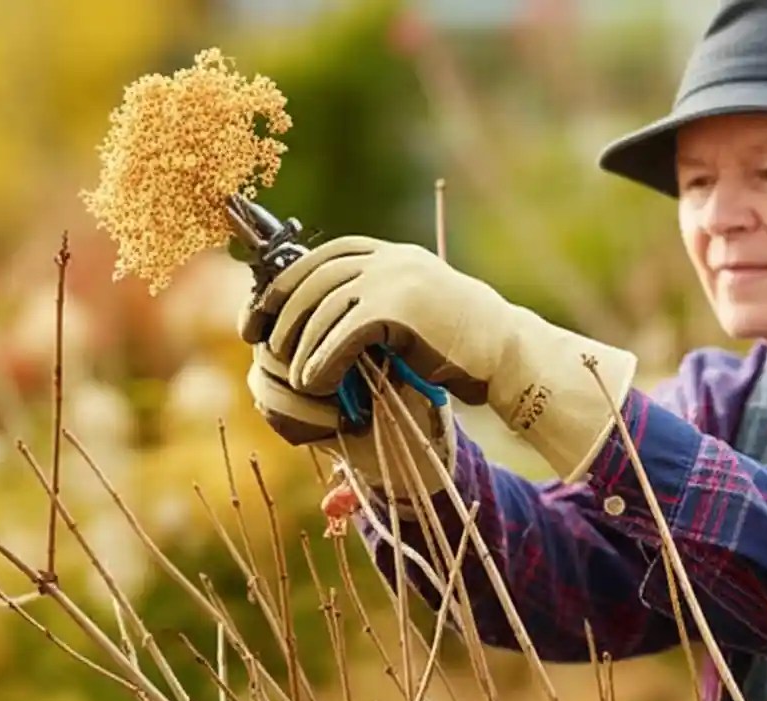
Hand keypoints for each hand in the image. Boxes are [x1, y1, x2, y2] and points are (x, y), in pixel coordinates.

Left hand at [245, 235, 637, 483]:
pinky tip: (313, 382)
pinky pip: (342, 333)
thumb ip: (374, 300)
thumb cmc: (459, 341)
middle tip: (259, 341)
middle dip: (279, 311)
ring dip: (299, 344)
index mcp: (389, 253)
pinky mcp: (397, 309)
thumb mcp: (413, 307)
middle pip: (312, 278)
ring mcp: (393, 279)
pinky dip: (321, 360)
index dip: (283, 282)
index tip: (260, 310)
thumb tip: (322, 316)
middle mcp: (389, 259)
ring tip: (290, 374)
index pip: (319, 256)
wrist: (507, 352)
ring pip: (322, 308)